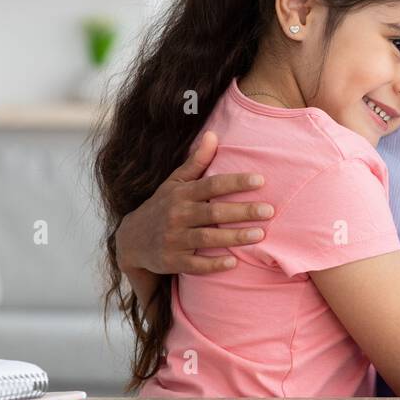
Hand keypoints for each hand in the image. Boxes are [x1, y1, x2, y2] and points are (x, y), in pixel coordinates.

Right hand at [114, 130, 275, 275]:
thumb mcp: (174, 182)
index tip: (260, 181)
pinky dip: (213, 264)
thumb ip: (196, 162)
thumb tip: (213, 134)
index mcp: (181, 194)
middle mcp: (177, 215)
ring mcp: (173, 239)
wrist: (130, 240)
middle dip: (242, 211)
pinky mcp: (171, 261)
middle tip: (269, 211)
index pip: (211, 185)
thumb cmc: (162, 206)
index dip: (235, 182)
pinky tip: (233, 262)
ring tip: (260, 234)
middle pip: (213, 212)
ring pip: (207, 238)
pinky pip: (194, 265)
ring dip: (234, 237)